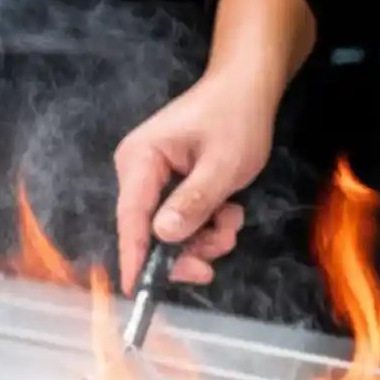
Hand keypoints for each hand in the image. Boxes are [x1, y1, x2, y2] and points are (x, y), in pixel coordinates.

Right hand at [113, 74, 276, 292]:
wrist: (248, 88)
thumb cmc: (236, 117)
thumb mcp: (222, 163)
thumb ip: (193, 201)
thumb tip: (163, 236)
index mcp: (140, 160)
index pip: (131, 217)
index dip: (134, 256)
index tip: (135, 292)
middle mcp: (137, 172)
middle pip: (149, 231)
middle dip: (187, 247)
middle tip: (221, 247)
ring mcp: (152, 181)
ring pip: (169, 232)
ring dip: (204, 238)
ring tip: (232, 221)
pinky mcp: (168, 187)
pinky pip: (181, 222)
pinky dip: (206, 225)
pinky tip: (228, 211)